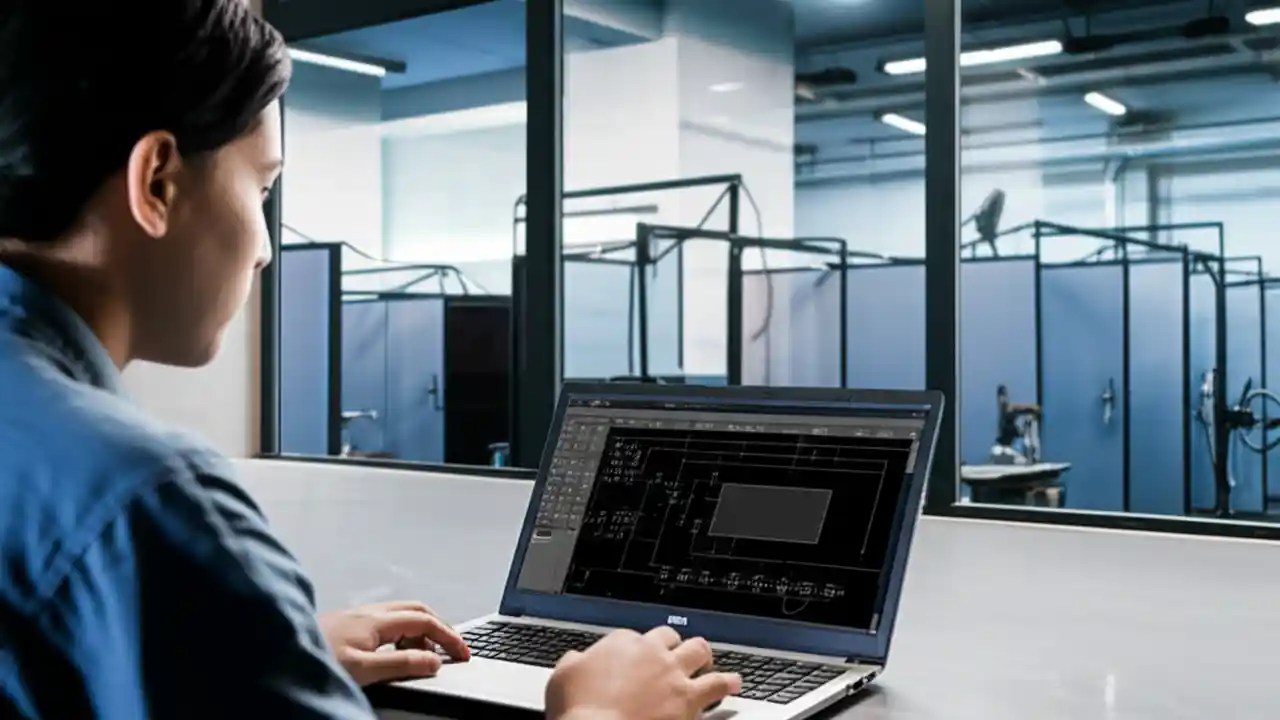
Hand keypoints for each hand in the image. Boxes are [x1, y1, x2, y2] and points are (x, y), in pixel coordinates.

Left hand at [317, 600, 469, 685]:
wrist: (274, 654)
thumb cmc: (314, 658)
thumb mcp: (363, 669)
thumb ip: (401, 666)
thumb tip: (433, 662)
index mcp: (376, 620)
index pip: (425, 621)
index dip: (449, 637)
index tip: (462, 654)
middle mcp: (369, 613)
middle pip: (417, 611)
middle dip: (440, 629)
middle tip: (452, 651)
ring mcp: (357, 617)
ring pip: (402, 616)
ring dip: (420, 634)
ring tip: (422, 660)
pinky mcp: (347, 625)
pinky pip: (386, 624)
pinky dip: (402, 637)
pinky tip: (394, 655)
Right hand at [545, 627, 740, 719]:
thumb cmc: (578, 712)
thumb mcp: (561, 678)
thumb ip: (574, 664)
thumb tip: (576, 659)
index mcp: (621, 643)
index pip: (637, 637)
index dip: (640, 650)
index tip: (638, 660)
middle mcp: (651, 653)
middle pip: (674, 638)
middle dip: (678, 645)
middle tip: (680, 655)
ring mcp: (673, 675)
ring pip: (701, 654)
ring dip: (708, 659)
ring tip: (713, 663)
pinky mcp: (690, 701)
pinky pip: (718, 686)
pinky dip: (728, 684)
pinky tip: (734, 684)